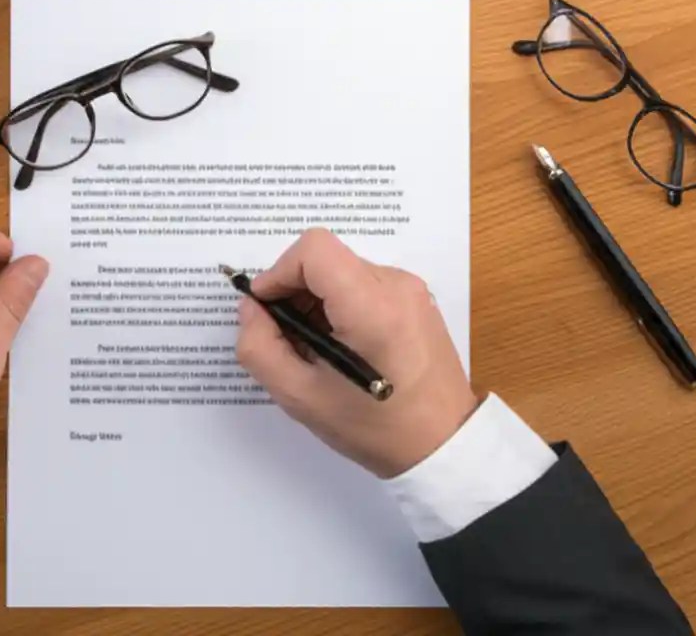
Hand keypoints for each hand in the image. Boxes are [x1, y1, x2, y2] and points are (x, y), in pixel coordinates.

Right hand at [236, 228, 476, 478]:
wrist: (444, 445)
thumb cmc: (374, 428)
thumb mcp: (301, 397)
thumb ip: (261, 347)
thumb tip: (251, 308)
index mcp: (371, 306)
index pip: (313, 250)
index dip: (278, 272)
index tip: (266, 309)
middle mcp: (396, 285)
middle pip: (326, 260)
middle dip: (295, 292)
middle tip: (288, 340)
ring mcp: (411, 290)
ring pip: (343, 272)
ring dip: (317, 301)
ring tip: (317, 350)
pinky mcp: (417, 300)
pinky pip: (365, 285)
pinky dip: (342, 306)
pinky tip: (342, 347)